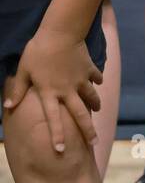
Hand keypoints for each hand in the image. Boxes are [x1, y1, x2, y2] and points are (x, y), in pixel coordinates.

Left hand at [3, 29, 102, 152]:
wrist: (61, 32)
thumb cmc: (38, 51)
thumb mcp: (24, 70)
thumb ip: (18, 89)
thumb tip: (8, 106)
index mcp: (50, 92)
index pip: (53, 119)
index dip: (56, 135)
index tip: (60, 150)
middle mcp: (67, 91)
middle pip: (80, 114)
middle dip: (88, 130)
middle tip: (94, 142)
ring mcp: (80, 80)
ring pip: (92, 97)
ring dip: (95, 104)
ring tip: (98, 109)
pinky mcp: (89, 69)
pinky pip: (96, 77)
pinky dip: (97, 80)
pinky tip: (98, 81)